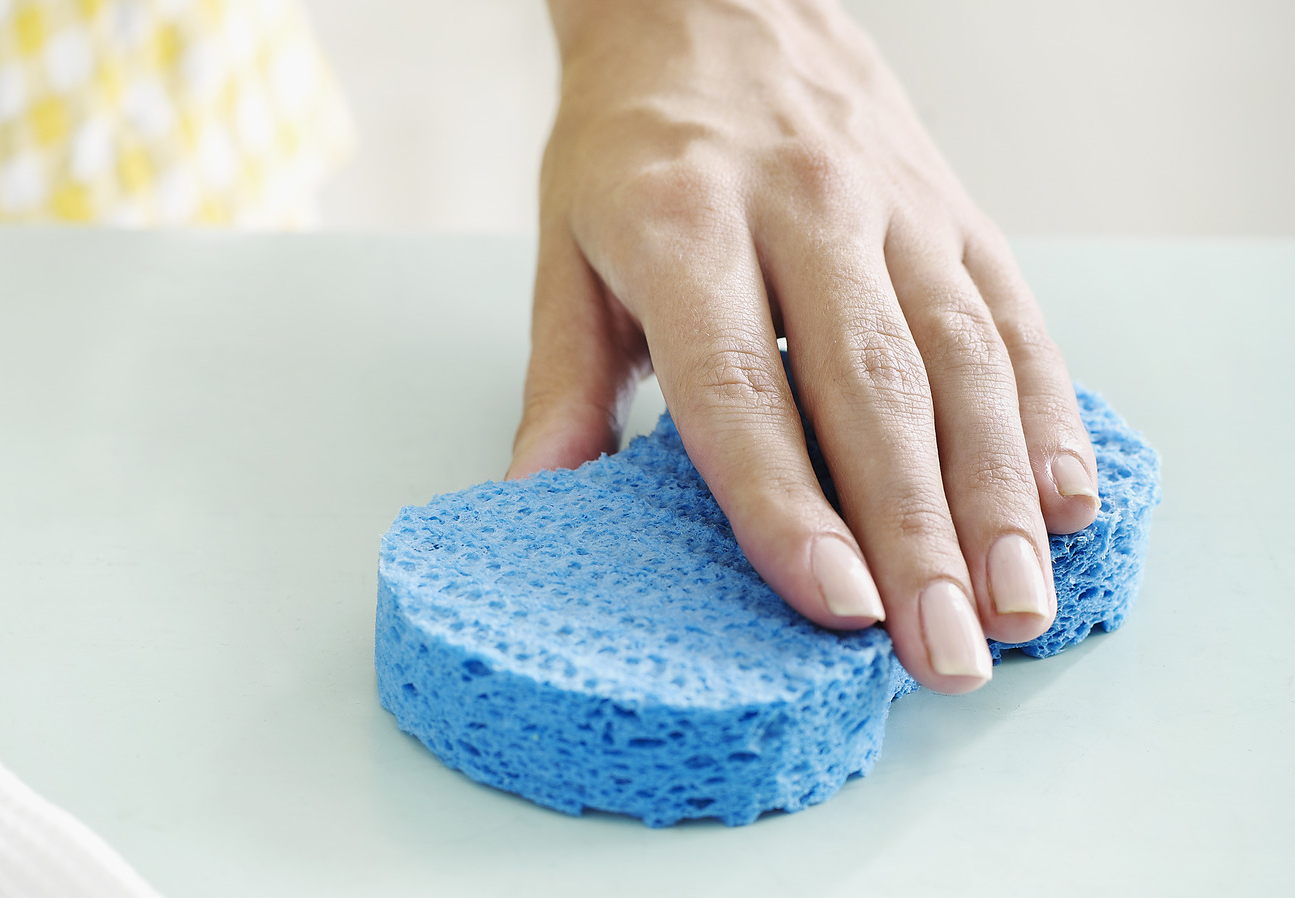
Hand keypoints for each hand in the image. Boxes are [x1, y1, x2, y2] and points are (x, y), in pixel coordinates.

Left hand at [508, 0, 1100, 693]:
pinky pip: (1013, 319)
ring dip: (997, 496)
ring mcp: (895, 207)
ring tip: (1014, 607)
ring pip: (961, 361)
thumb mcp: (565, 248)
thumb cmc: (633, 144)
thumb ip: (564, 380)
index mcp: (685, 224)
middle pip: (869, 389)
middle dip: (914, 535)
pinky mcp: (956, 211)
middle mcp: (803, 211)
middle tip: (943, 653)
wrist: (717, 2)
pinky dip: (1047, 416)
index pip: (739, 382)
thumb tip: (535, 497)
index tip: (830, 600)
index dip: (785, 500)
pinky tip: (1065, 503)